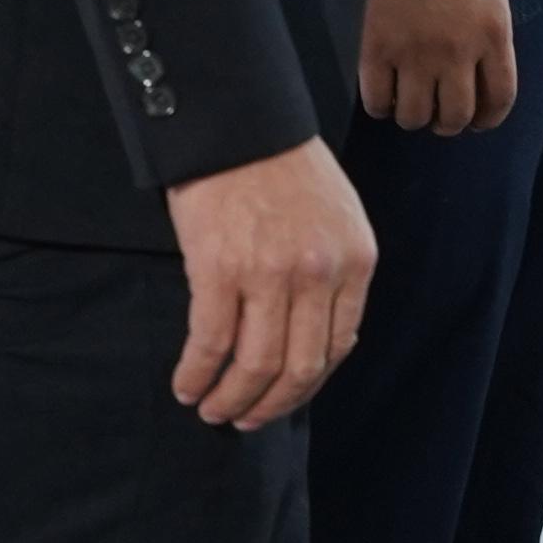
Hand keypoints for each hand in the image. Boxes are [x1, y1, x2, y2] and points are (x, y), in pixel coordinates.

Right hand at [161, 138, 374, 430]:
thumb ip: (335, 272)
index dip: (308, 384)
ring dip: (231, 399)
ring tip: (211, 410)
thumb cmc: (284, 166)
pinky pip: (211, 342)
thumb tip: (318, 334)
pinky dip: (197, 372)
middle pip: (299, 367)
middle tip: (244, 419)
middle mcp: (320, 275)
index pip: (339, 347)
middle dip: (269, 405)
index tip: (284, 399)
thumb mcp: (338, 217)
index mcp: (355, 262)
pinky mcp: (220, 270)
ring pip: (255, 365)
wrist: (239, 123)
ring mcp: (271, 275)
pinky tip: (187, 385)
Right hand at [358, 0, 517, 134]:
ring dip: (414, 118)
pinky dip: (380, 107)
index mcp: (492, 34)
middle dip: (449, 123)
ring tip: (409, 105)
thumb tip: (486, 69)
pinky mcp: (375, 49)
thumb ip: (493, 31)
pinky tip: (382, 96)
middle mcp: (456, 51)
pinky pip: (377, 102)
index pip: (500, 98)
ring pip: (416, 117)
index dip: (488, 118)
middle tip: (439, 115)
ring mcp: (414, 52)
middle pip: (456, 115)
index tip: (478, 121)